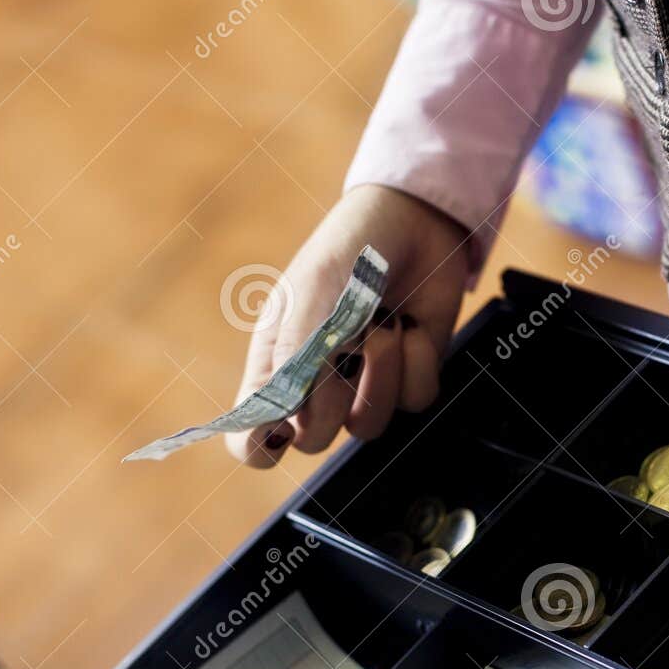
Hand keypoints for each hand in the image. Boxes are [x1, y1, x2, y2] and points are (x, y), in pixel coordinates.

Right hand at [226, 184, 470, 466]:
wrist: (416, 221)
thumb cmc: (351, 247)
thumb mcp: (314, 288)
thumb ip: (296, 349)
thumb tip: (281, 408)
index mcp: (275, 365)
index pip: (250, 437)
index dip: (257, 447)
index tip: (277, 429)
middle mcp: (317, 385)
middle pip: (312, 440)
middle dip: (330, 400)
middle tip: (343, 348)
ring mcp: (365, 384)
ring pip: (369, 426)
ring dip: (381, 373)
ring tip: (382, 323)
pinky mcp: (411, 376)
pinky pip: (415, 400)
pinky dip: (418, 361)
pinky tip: (411, 325)